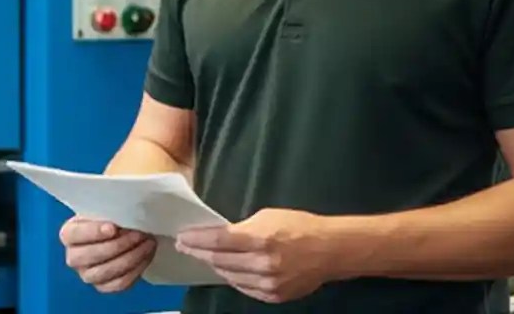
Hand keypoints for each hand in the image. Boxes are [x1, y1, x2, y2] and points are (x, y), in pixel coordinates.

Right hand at [60, 215, 156, 292]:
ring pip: (106, 271)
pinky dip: (136, 269)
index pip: (75, 235)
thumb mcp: (103, 210)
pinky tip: (146, 255)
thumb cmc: (108, 218)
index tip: (113, 228)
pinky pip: (119, 283)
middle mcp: (73, 257)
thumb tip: (123, 216)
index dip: (93, 232)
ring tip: (147, 242)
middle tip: (138, 234)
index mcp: (68, 234)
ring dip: (131, 257)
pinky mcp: (103, 286)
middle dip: (118, 245)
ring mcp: (87, 275)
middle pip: (91, 255)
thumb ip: (107, 212)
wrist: (117, 233)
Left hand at [175, 208, 337, 303]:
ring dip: (214, 266)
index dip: (196, 240)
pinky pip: (245, 288)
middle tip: (186, 247)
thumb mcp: (267, 216)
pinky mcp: (274, 295)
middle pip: (220, 260)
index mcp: (260, 239)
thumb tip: (220, 236)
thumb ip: (242, 228)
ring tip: (204, 258)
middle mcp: (262, 264)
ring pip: (230, 276)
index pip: (218, 241)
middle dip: (199, 253)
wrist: (331, 250)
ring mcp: (268, 283)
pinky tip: (227, 270)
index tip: (182, 237)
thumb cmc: (299, 226)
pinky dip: (233, 278)